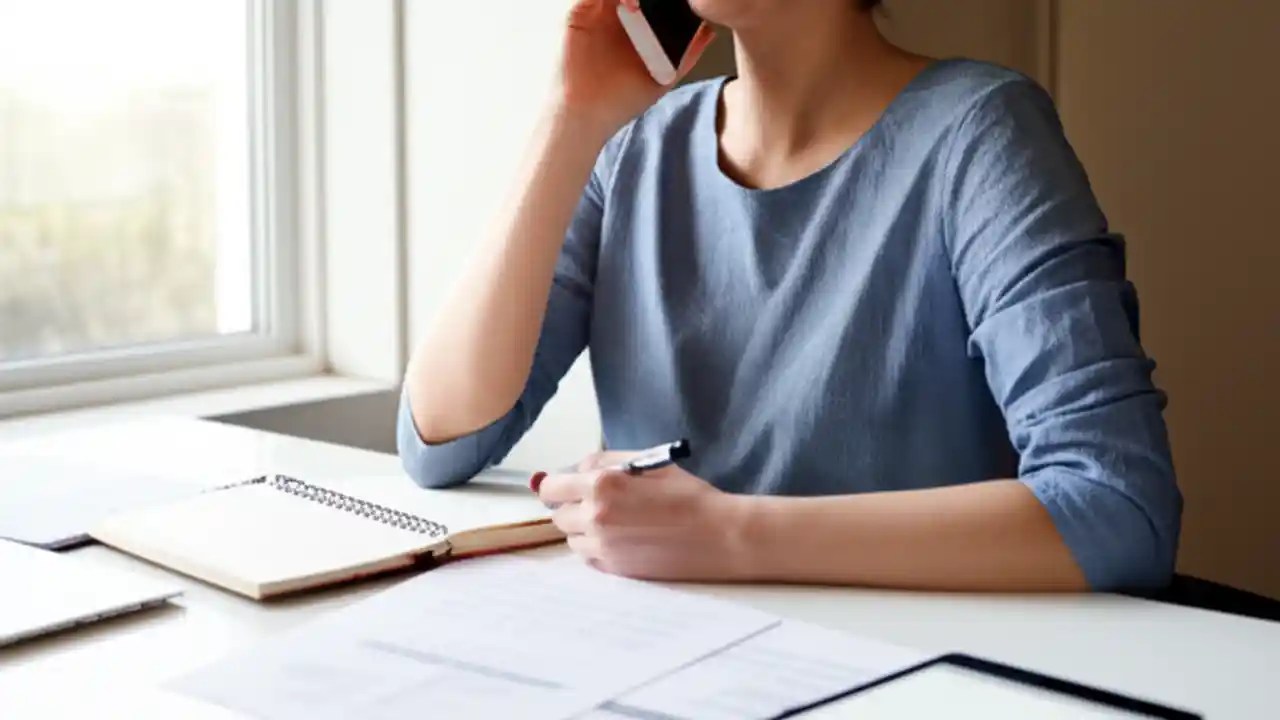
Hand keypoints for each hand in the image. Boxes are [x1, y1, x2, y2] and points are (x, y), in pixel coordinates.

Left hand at [536, 452, 750, 580]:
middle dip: (573, 506)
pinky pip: (589, 557)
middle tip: (599, 502)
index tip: (567, 485)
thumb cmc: (688, 495)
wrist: (718, 536)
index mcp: (602, 486)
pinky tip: (622, 539)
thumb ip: (606, 461)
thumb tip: (578, 470)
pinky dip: (597, 548)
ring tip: (616, 522)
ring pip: (572, 538)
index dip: (558, 484)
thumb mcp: (648, 463)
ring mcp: (603, 548)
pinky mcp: (615, 570)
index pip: (551, 487)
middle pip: (558, 514)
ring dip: (584, 529)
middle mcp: (595, 518)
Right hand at [558, 0, 716, 134]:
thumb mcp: (664, 75)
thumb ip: (687, 53)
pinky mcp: (577, 12)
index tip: (686, 0)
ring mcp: (596, 10)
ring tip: (647, 2)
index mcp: (637, 23)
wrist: (587, 115)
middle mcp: (616, 12)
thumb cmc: (622, 100)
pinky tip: (633, 3)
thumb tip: (711, 30)